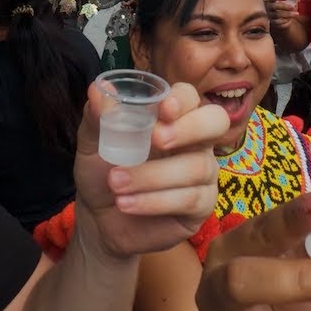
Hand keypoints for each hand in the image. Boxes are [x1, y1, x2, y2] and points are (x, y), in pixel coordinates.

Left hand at [73, 82, 224, 260]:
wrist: (100, 220)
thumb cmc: (102, 174)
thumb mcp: (94, 146)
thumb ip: (97, 118)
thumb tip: (97, 90)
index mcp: (171, 118)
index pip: (190, 96)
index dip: (182, 99)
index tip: (163, 108)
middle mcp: (195, 141)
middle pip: (216, 122)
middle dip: (190, 128)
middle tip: (158, 139)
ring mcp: (203, 173)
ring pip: (196, 167)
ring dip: (152, 175)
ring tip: (116, 183)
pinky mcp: (202, 205)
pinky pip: (190, 199)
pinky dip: (154, 201)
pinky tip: (126, 203)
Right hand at [265, 0, 297, 29]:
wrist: (283, 18)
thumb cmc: (285, 8)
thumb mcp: (289, 2)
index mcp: (272, 0)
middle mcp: (269, 7)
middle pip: (274, 6)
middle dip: (284, 6)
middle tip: (293, 7)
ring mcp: (270, 15)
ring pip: (277, 15)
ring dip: (288, 14)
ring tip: (296, 14)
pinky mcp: (273, 22)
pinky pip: (278, 22)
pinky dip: (285, 21)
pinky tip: (290, 19)